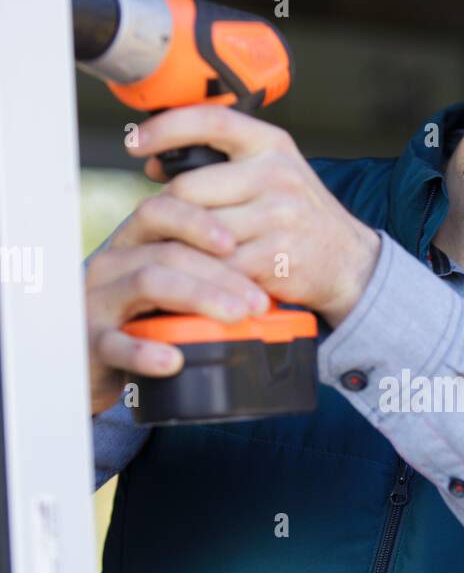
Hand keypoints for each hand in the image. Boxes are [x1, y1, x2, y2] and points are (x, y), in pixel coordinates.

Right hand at [85, 193, 270, 415]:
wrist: (89, 361)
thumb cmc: (141, 321)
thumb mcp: (172, 293)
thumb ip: (203, 279)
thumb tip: (266, 286)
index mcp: (133, 244)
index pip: (162, 211)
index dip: (199, 222)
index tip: (238, 242)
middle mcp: (112, 264)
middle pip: (167, 251)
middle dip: (220, 273)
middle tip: (260, 300)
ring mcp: (97, 301)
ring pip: (148, 283)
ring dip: (199, 297)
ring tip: (237, 317)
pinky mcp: (90, 341)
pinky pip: (115, 343)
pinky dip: (145, 351)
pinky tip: (173, 360)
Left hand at [129, 105, 381, 327]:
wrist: (349, 262)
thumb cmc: (297, 216)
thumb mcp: (273, 173)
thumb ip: (223, 164)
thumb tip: (155, 163)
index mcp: (271, 145)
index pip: (210, 120)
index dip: (165, 128)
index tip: (134, 143)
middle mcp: (276, 175)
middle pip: (190, 189)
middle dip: (165, 212)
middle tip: (151, 228)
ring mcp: (278, 217)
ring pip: (199, 231)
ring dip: (177, 247)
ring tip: (165, 254)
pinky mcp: (275, 257)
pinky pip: (217, 265)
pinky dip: (199, 274)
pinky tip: (192, 277)